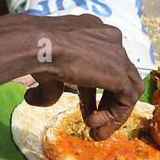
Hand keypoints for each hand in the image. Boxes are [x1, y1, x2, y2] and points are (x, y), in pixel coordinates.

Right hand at [23, 14, 144, 139]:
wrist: (39, 45)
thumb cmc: (36, 50)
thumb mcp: (46, 67)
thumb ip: (52, 84)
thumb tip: (32, 98)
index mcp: (93, 31)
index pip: (102, 64)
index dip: (91, 91)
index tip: (83, 108)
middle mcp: (110, 38)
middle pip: (118, 76)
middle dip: (106, 103)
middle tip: (91, 121)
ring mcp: (118, 54)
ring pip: (127, 88)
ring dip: (112, 112)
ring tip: (94, 128)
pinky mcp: (120, 72)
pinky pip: (127, 99)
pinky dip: (114, 115)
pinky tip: (94, 124)